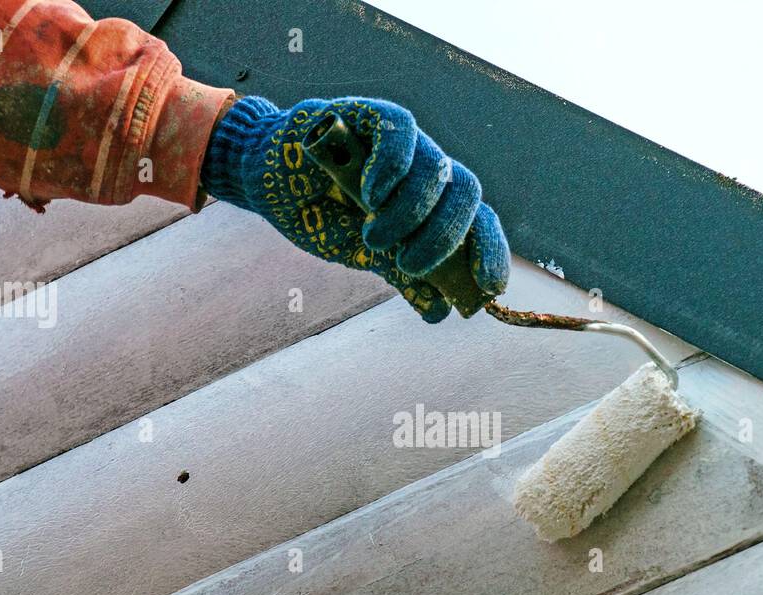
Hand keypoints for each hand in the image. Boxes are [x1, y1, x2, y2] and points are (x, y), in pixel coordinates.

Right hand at [201, 95, 508, 322]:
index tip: (488, 289)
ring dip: (410, 213)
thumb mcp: (363, 255)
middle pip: (467, 193)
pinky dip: (391, 167)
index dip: (491, 253)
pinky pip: (400, 131)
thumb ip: (402, 276)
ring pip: (436, 168)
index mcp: (436, 205)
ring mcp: (404, 141)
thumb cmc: (323, 216)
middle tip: (411, 265)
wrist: (272, 185)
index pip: (480, 222)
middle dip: (445, 237)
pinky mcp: (372, 114)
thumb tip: (439, 311)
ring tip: (372, 238)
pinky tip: (370, 195)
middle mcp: (427, 171)